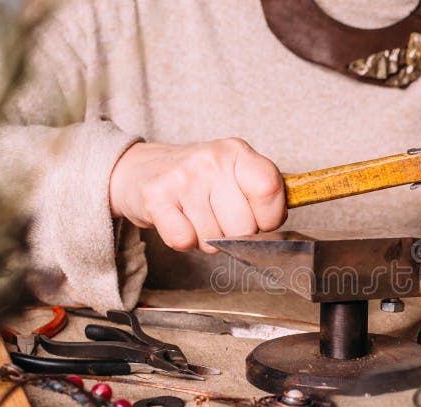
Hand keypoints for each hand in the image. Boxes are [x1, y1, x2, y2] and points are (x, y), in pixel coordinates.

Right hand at [109, 138, 285, 252]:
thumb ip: (263, 195)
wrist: (141, 169)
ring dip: (206, 238)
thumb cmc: (199, 180)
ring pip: (214, 240)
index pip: (270, 191)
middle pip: (244, 227)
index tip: (259, 218)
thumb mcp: (235, 174)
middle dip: (234, 234)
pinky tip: (179, 221)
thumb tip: (279, 223)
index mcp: (237, 152)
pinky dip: (184, 240)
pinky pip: (184, 241)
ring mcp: (183, 177)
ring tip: (195, 216)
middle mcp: (212, 160)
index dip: (269, 217)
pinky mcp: (156, 197)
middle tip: (217, 216)